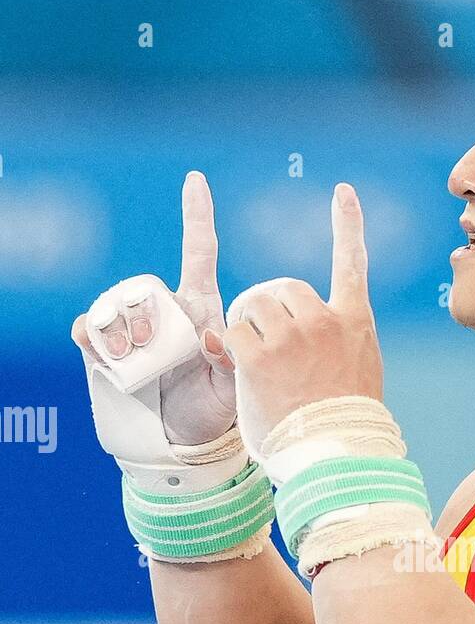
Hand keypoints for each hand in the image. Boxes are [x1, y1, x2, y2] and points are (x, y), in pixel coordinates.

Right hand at [72, 171, 236, 448]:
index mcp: (199, 308)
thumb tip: (210, 338)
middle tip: (153, 346)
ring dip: (122, 330)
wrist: (184, 441)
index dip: (197, 217)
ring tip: (135, 358)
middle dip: (145, 311)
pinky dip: (90, 332)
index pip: (198, 253)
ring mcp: (133, 328)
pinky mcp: (106, 350)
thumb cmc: (216, 409)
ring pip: (117, 305)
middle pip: (146, 285)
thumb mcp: (234, 389)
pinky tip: (94, 340)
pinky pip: (91, 328)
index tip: (196, 182)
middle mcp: (164, 310)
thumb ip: (232, 363)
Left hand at [223, 184, 383, 457]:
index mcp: (355, 322)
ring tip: (261, 367)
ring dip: (250, 330)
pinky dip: (232, 351)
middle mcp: (324, 320)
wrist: (335, 451)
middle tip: (272, 349)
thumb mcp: (360, 372)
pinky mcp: (259, 354)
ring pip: (256, 309)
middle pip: (286, 289)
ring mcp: (291, 335)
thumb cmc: (348, 422)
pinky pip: (234, 335)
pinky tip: (246, 372)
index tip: (343, 194)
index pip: (352, 262)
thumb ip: (338, 341)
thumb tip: (318, 333)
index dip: (347, 226)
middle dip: (272, 312)